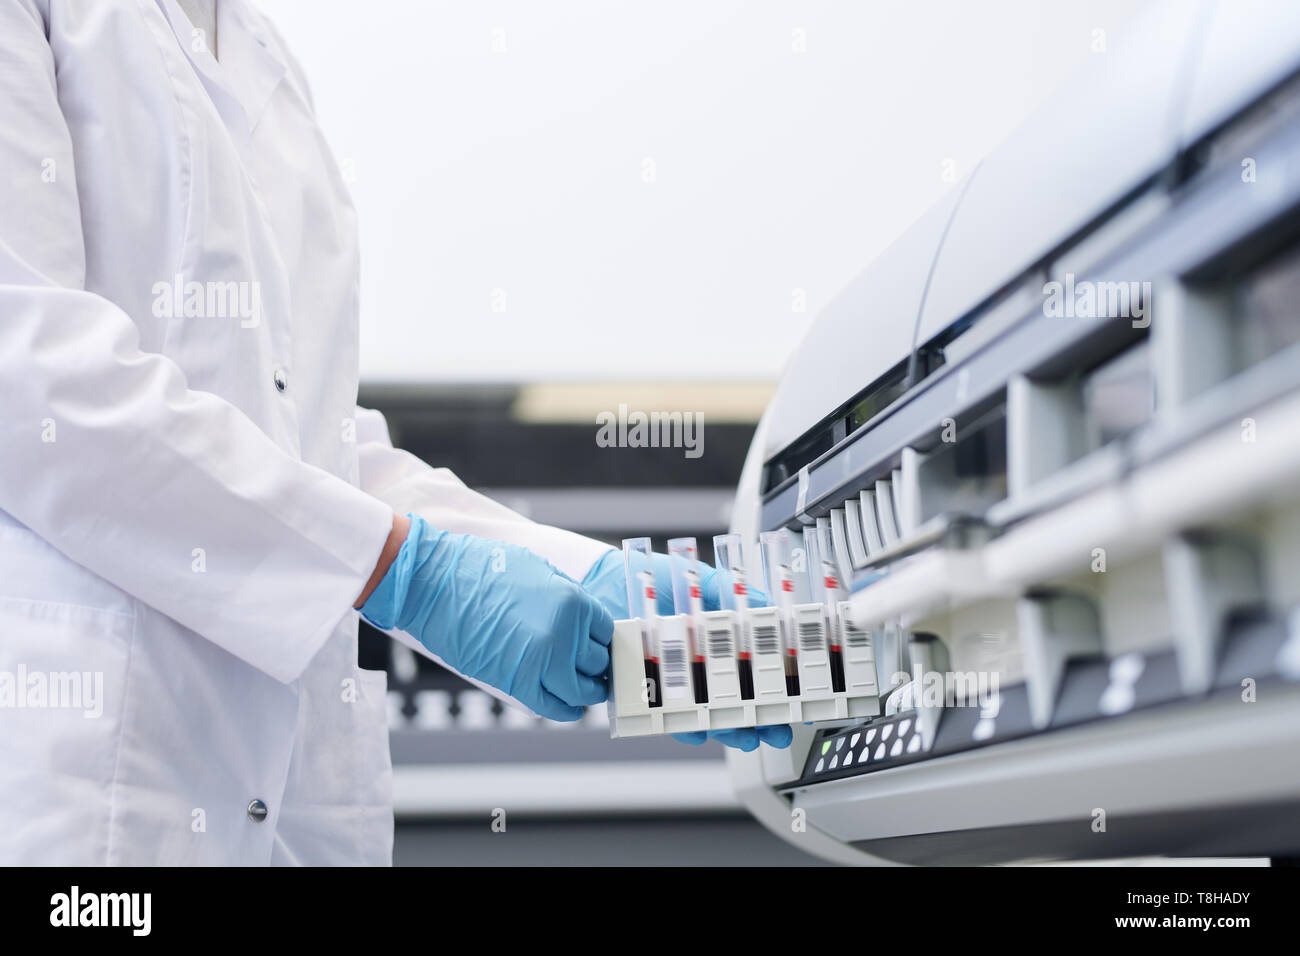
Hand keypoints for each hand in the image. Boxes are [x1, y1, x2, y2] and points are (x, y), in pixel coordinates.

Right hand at [361, 514, 612, 720]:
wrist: (436, 584)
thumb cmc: (481, 570)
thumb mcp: (539, 570)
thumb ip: (567, 596)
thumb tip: (585, 621)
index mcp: (574, 601)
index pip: (607, 631)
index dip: (604, 641)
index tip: (600, 649)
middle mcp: (565, 633)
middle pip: (598, 662)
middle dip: (596, 667)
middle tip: (591, 670)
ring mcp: (543, 660)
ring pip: (582, 690)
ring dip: (585, 692)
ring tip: (581, 689)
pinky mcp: (517, 682)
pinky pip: (554, 707)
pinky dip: (566, 711)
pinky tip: (568, 707)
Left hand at [581, 548, 789, 750]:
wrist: (605, 579)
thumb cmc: (655, 580)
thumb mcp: (703, 581)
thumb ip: (735, 593)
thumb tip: (767, 605)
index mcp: (715, 645)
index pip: (752, 675)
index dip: (775, 691)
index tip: (794, 703)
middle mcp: (695, 668)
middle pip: (732, 703)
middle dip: (757, 720)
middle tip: (776, 729)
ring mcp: (670, 681)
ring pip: (703, 715)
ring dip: (724, 728)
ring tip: (742, 734)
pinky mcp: (641, 688)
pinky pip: (661, 716)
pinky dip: (679, 725)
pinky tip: (697, 728)